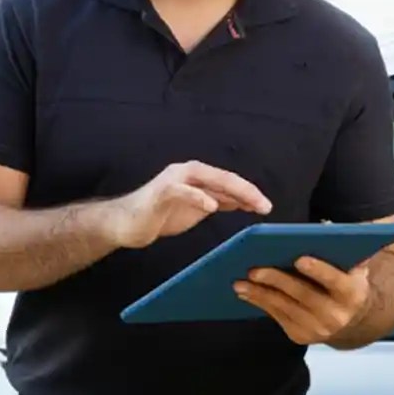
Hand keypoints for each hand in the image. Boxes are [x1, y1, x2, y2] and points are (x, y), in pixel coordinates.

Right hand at [104, 160, 272, 249]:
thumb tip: (243, 201)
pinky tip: (213, 205)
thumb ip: (217, 201)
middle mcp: (188, 172)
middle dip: (248, 191)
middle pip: (224, 178)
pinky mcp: (162, 191)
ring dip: (232, 191)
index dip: (249, 192)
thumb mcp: (196, 209)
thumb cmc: (160, 214)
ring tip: (250, 204)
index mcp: (197, 176)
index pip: (229, 181)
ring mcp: (174, 179)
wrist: (127, 223)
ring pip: (208, 179)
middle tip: (266, 206)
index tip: (266, 207)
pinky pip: (183, 191)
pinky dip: (199, 196)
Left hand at [234, 256, 371, 344]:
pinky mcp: (301, 336)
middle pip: (303, 294)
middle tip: (254, 270)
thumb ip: (342, 248)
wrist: (351, 320)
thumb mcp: (353, 266)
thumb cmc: (346, 281)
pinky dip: (260, 303)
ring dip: (260, 294)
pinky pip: (277, 317)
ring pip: (285, 307)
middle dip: (277, 281)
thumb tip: (323, 226)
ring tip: (240, 282)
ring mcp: (318, 329)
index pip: (334, 280)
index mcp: (352, 293)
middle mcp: (336, 315)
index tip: (299, 259)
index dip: (318, 270)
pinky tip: (245, 292)